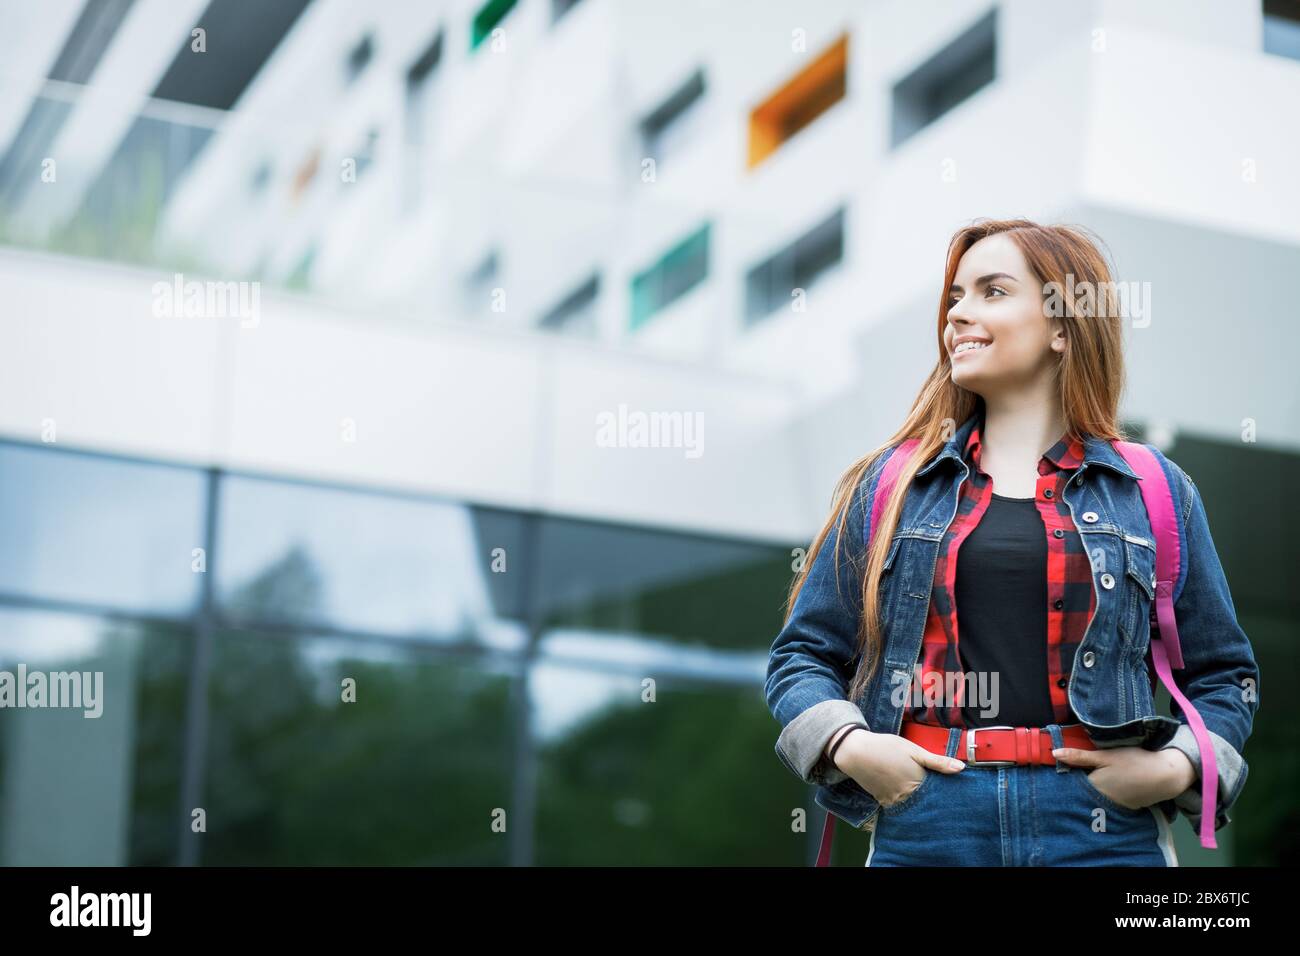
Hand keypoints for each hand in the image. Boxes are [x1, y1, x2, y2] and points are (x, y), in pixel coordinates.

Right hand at [833, 730, 965, 806]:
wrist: (855, 751)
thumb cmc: (886, 747)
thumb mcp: (913, 750)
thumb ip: (937, 761)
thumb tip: (961, 768)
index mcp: (917, 782)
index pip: (938, 793)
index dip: (945, 791)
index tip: (951, 789)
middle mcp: (906, 795)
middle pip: (926, 802)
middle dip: (933, 799)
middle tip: (938, 793)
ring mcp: (894, 800)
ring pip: (913, 806)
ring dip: (918, 802)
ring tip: (921, 793)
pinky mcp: (883, 801)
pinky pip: (898, 806)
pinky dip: (904, 802)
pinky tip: (905, 794)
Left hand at [1051, 745, 1196, 809]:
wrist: (1166, 775)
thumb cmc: (1134, 761)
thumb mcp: (1106, 755)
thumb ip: (1079, 756)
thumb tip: (1054, 753)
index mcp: (1094, 788)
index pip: (1072, 783)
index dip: (1067, 772)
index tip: (1061, 763)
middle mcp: (1103, 801)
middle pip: (1084, 790)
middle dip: (1080, 779)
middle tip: (1079, 764)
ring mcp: (1116, 806)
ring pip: (1097, 795)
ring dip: (1094, 785)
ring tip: (1097, 771)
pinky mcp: (1127, 806)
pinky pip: (1110, 799)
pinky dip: (1108, 790)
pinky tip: (1112, 780)